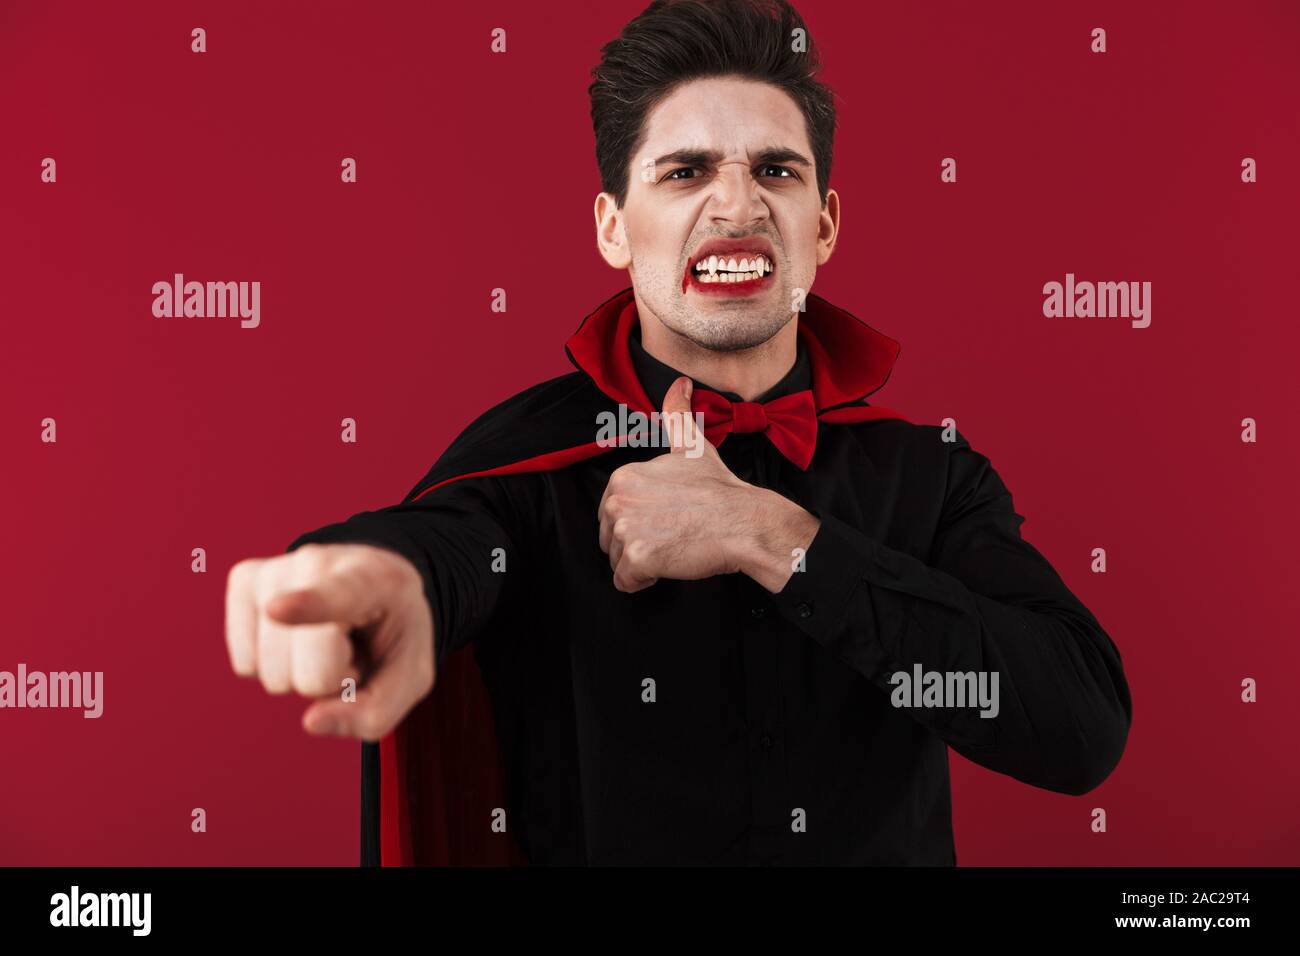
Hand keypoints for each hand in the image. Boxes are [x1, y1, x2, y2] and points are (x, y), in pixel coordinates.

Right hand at [224, 542, 434, 739]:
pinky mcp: (244, 580)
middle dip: (330, 680)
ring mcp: (276, 568)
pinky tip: (297, 636)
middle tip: (351, 649)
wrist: (375, 588)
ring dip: (301, 672)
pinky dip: (271, 665)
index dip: (307, 606)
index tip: (276, 609)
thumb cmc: (390, 636)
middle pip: (305, 674)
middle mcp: (319, 562)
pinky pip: (244, 663)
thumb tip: (310, 721)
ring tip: (327, 640)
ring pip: (270, 672)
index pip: (335, 597)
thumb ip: (374, 712)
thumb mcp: (409, 679)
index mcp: (375, 581)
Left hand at [597, 376, 820, 592]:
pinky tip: (670, 563)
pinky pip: (626, 582)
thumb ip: (677, 414)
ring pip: (618, 562)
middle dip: (638, 543)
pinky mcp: (638, 557)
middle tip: (673, 534)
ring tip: (674, 546)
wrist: (744, 522)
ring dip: (643, 564)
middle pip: (610, 539)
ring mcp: (626, 529)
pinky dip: (645, 582)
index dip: (641, 521)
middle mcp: (617, 499)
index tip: (669, 517)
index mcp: (623, 476)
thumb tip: (678, 383)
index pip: (612, 514)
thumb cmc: (720, 489)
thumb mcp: (692, 447)